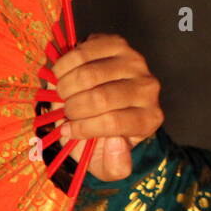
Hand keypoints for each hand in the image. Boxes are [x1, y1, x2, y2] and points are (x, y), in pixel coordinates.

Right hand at [50, 33, 163, 180]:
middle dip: (73, 108)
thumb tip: (115, 142)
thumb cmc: (101, 136)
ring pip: (90, 73)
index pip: (114, 123)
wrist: (98, 104)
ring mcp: (135, 62)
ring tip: (62, 95)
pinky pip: (84, 51)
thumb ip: (114, 166)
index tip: (65, 132)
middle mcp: (149, 89)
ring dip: (65, 87)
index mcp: (149, 120)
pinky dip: (65, 65)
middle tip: (63, 112)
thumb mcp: (107, 163)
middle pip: (102, 97)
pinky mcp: (118, 43)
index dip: (83, 129)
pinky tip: (62, 76)